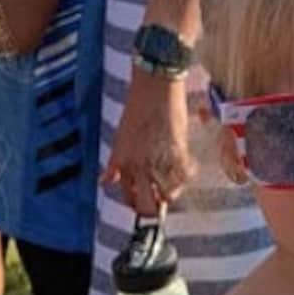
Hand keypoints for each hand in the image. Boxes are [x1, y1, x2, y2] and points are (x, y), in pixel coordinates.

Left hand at [102, 67, 191, 217]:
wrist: (155, 86)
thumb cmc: (137, 108)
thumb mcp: (120, 138)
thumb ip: (114, 164)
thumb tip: (105, 182)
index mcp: (125, 164)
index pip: (128, 198)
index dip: (137, 203)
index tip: (145, 200)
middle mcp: (140, 167)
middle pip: (148, 206)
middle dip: (154, 208)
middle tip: (161, 199)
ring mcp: (160, 161)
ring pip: (169, 195)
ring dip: (173, 191)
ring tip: (175, 181)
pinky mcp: (178, 152)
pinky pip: (185, 177)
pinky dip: (188, 175)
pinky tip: (187, 166)